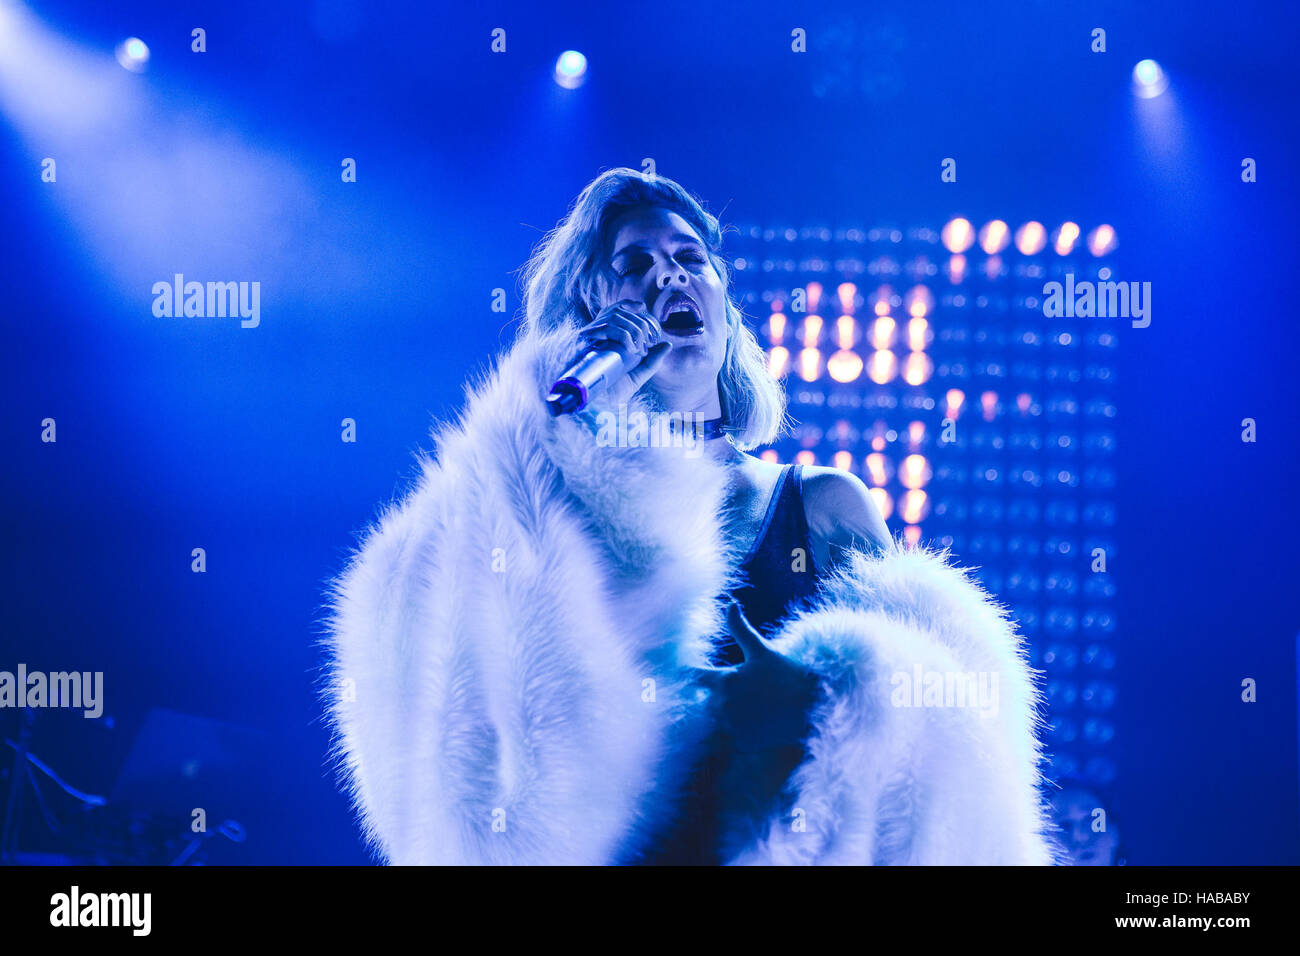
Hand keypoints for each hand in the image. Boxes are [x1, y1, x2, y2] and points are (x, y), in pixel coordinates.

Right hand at [579, 299, 671, 407]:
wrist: (595, 410)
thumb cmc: (612, 395)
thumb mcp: (637, 376)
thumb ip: (652, 361)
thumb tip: (667, 344)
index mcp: (605, 340)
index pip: (614, 309)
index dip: (628, 304)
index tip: (643, 309)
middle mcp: (595, 336)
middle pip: (617, 311)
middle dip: (638, 323)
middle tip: (647, 343)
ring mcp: (588, 338)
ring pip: (613, 316)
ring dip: (633, 329)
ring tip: (639, 350)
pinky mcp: (583, 343)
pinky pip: (606, 327)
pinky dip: (624, 334)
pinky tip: (631, 348)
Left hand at [696, 601, 821, 753]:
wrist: (812, 706)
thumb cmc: (786, 673)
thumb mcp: (761, 650)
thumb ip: (739, 628)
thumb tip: (730, 602)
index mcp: (724, 679)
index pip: (691, 676)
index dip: (687, 672)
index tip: (684, 670)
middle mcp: (722, 704)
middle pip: (702, 700)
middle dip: (710, 696)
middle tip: (737, 692)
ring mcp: (731, 726)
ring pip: (714, 721)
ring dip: (722, 715)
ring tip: (748, 708)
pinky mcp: (741, 743)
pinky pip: (729, 738)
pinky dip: (737, 731)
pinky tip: (757, 722)